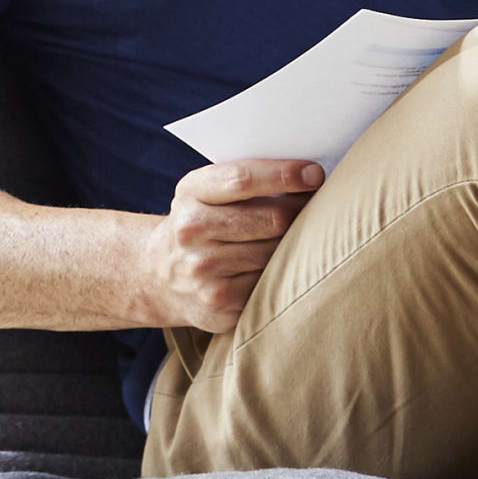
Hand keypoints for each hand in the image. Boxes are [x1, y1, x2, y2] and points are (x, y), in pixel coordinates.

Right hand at [127, 159, 321, 331]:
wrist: (159, 274)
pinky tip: (278, 267)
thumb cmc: (200, 222)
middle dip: (301, 211)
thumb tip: (309, 175)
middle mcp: (191, 231)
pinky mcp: (220, 304)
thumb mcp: (205, 192)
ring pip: (276, 253)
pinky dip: (281, 274)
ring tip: (298, 237)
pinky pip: (271, 283)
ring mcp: (204, 272)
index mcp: (190, 193)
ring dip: (295, 244)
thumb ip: (244, 180)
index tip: (316, 174)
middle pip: (271, 219)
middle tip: (318, 206)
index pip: (242, 179)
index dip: (285, 175)